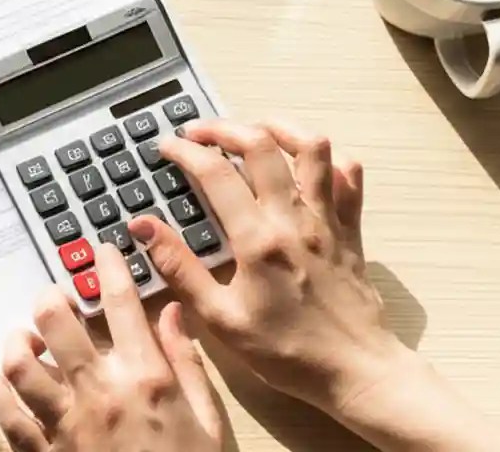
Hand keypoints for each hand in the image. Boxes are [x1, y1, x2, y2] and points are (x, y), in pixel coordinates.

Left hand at [0, 244, 223, 451]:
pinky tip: (1, 380)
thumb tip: (174, 313)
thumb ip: (188, 364)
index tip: (103, 249)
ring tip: (25, 339)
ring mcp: (65, 425)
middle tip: (53, 296)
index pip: (122, 304)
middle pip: (56, 322)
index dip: (111, 267)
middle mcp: (100, 393)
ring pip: (20, 365)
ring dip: (18, 343)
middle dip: (50, 298)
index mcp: (146, 379)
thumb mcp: (208, 422)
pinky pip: (4, 414)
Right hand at [128, 119, 404, 413]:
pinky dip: (328, 161)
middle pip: (261, 143)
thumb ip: (180, 268)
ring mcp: (328, 219)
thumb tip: (144, 227)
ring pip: (312, 147)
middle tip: (200, 132)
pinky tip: (306, 166)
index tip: (166, 147)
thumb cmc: (286, 352)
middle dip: (224, 127)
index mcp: (258, 239)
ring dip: (280, 127)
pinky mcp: (351, 229)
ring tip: (253, 130)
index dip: (186, 151)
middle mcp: (295, 218)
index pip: (216, 173)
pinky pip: (349, 178)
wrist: (355, 371)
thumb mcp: (220, 319)